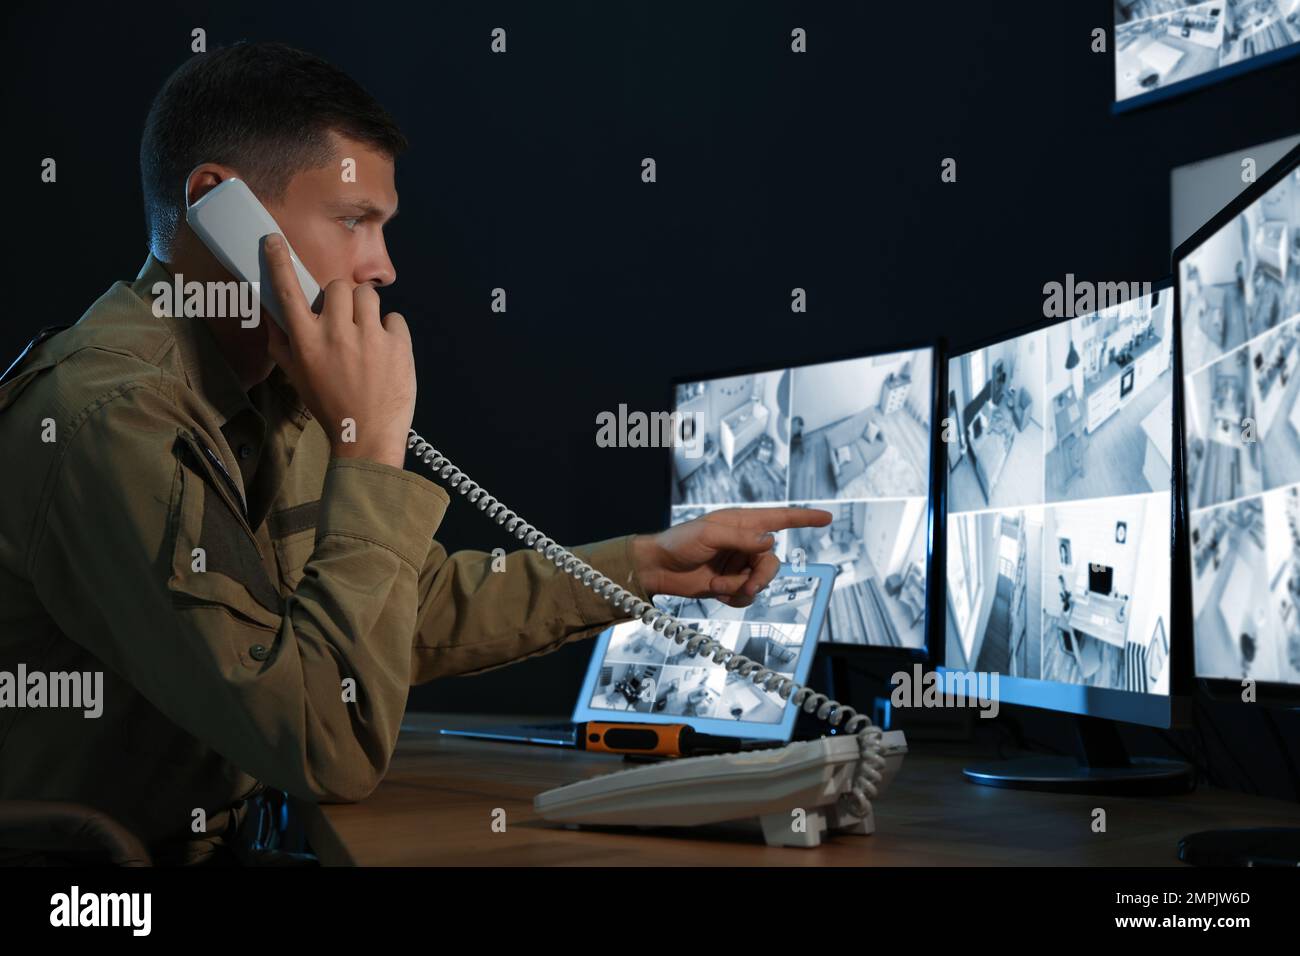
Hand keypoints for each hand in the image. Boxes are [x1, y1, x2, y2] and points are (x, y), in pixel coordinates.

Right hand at [261, 233, 415, 468]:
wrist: (366, 435)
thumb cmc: (329, 406)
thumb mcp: (296, 377)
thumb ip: (281, 343)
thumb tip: (271, 314)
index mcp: (306, 342)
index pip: (288, 292)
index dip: (279, 262)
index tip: (274, 240)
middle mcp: (336, 334)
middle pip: (339, 286)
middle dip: (342, 297)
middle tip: (345, 318)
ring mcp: (369, 338)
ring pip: (368, 295)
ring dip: (366, 309)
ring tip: (366, 334)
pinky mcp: (398, 345)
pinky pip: (394, 317)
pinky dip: (390, 330)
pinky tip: (385, 351)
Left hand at [630, 507, 832, 606]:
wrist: (658, 569)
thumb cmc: (679, 542)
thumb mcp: (709, 534)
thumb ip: (741, 537)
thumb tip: (771, 541)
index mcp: (743, 523)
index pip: (781, 518)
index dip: (805, 517)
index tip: (827, 517)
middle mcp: (745, 544)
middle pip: (772, 562)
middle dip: (761, 576)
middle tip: (746, 585)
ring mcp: (739, 565)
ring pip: (761, 582)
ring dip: (741, 587)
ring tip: (717, 585)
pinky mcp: (731, 584)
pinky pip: (747, 596)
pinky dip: (734, 597)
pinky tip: (716, 591)